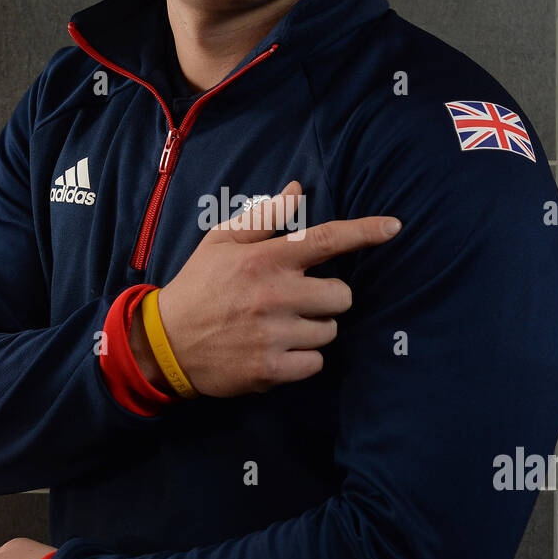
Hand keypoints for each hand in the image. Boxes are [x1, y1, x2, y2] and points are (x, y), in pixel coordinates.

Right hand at [155, 180, 401, 397]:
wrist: (164, 343)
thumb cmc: (199, 286)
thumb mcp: (220, 241)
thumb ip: (263, 217)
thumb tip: (298, 189)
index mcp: (265, 259)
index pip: (326, 238)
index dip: (365, 231)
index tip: (394, 227)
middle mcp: (273, 294)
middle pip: (342, 295)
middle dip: (328, 297)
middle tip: (299, 299)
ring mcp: (273, 334)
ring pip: (330, 331)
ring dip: (315, 328)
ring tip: (282, 325)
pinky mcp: (270, 369)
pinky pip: (315, 363)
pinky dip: (303, 359)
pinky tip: (278, 350)